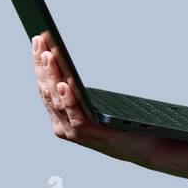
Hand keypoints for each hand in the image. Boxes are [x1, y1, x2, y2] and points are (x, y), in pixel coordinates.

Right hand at [31, 32, 131, 161]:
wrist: (149, 147)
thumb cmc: (122, 123)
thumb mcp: (95, 104)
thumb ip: (81, 90)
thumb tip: (67, 58)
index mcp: (62, 117)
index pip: (45, 87)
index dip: (39, 64)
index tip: (37, 41)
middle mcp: (64, 126)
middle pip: (48, 92)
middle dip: (42, 65)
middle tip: (39, 42)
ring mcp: (76, 132)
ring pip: (58, 101)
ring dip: (52, 77)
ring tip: (49, 56)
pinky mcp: (93, 135)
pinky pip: (76, 116)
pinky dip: (68, 100)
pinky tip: (65, 84)